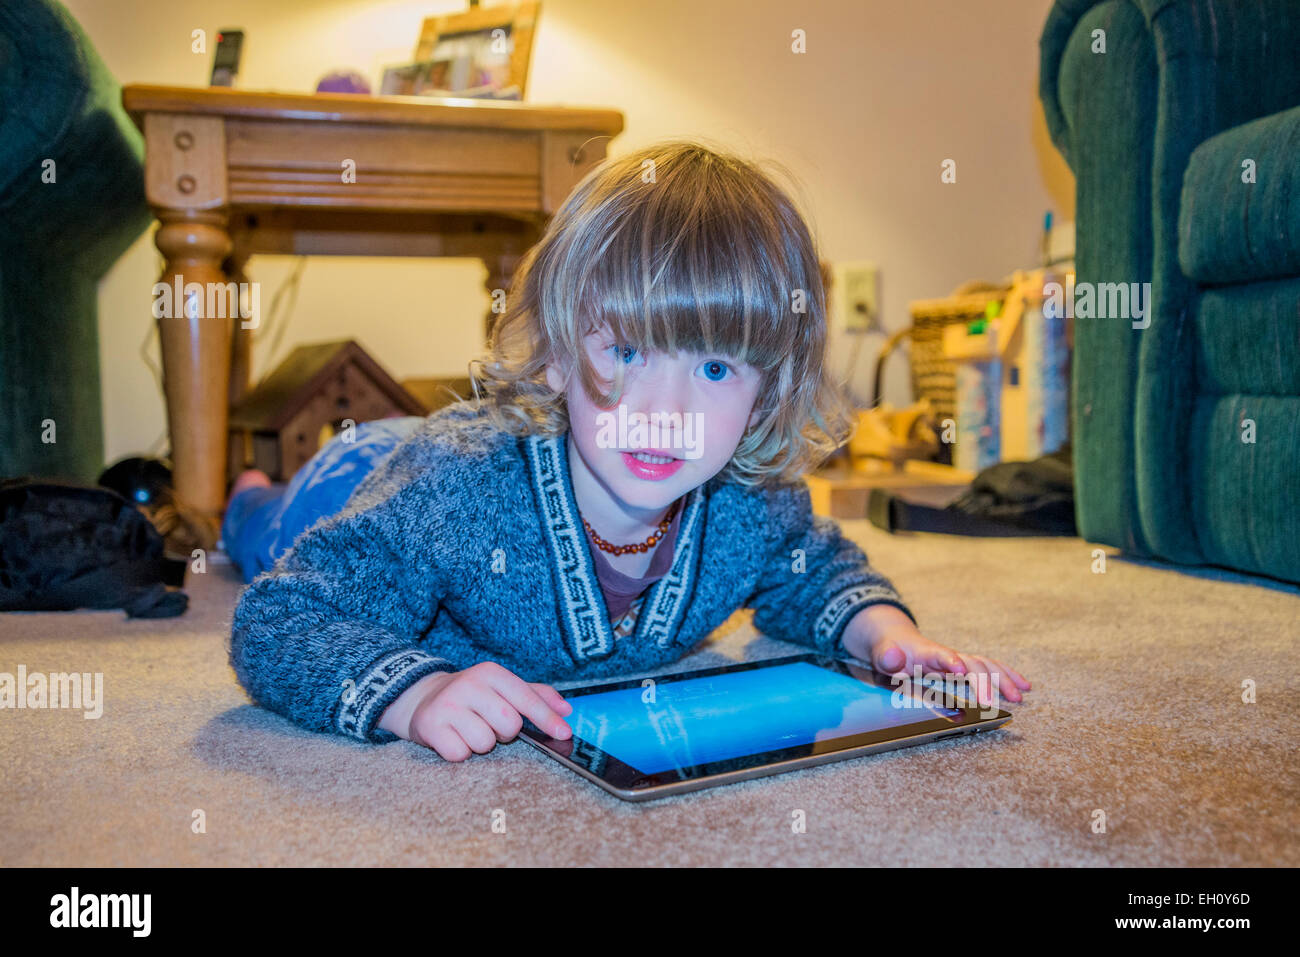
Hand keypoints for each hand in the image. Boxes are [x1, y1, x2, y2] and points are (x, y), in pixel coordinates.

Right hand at [406, 662, 573, 761]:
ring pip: (485, 742)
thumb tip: (566, 710)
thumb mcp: (502, 688)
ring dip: (481, 743)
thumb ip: (535, 695)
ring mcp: (448, 705)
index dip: (547, 718)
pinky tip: (454, 737)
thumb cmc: (472, 697)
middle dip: (505, 732)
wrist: (422, 698)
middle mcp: (469, 685)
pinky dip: (460, 751)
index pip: (526, 698)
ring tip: (470, 729)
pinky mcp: (430, 726)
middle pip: (509, 724)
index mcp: (491, 673)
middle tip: (491, 725)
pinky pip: (460, 753)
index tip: (565, 733)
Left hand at [845, 605, 1031, 706]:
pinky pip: (989, 669)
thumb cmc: (890, 651)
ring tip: (1019, 695)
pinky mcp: (965, 667)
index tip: (961, 671)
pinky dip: (1007, 676)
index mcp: (927, 652)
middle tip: (991, 702)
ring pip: (986, 665)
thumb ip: (885, 657)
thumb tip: (893, 659)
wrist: (896, 641)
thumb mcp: (881, 654)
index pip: (941, 654)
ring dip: (1003, 679)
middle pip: (971, 663)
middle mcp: (947, 655)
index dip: (951, 662)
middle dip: (983, 680)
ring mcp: (958, 660)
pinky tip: (1023, 686)